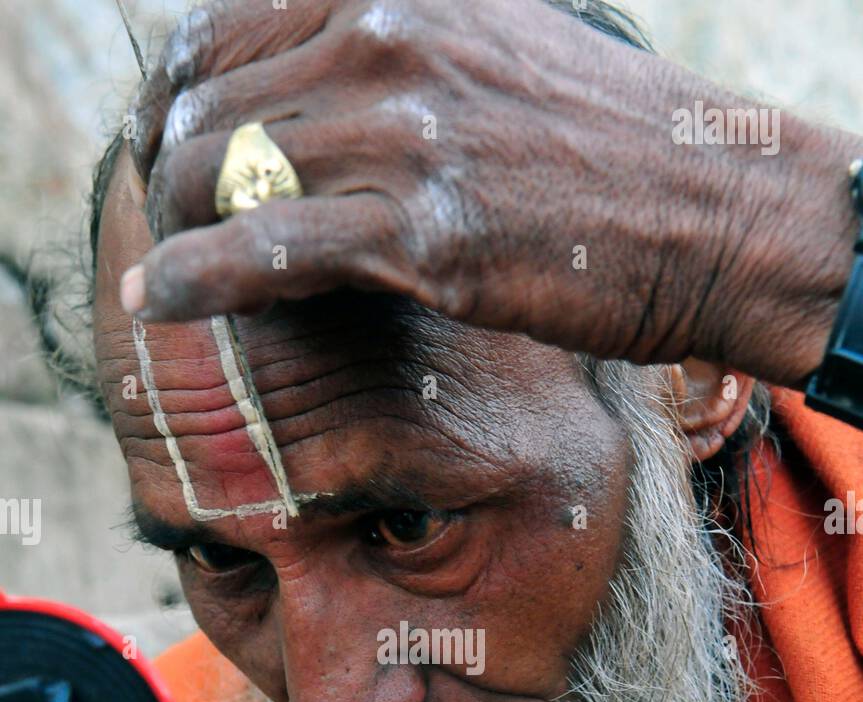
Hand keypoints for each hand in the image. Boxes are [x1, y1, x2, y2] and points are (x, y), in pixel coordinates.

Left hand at [123, 0, 835, 377]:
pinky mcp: (425, 233)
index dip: (170, 95)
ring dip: (177, 230)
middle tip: (172, 224)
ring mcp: (405, 132)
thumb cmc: (604, 140)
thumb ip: (394, 45)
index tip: (164, 146)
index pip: (218, 26)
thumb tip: (303, 82)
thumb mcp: (490, 42)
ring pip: (220, 176)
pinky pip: (265, 252)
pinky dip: (195, 279)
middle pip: (204, 103)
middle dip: (168, 172)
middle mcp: (388, 34)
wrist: (712, 207)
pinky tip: (158, 302)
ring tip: (172, 272)